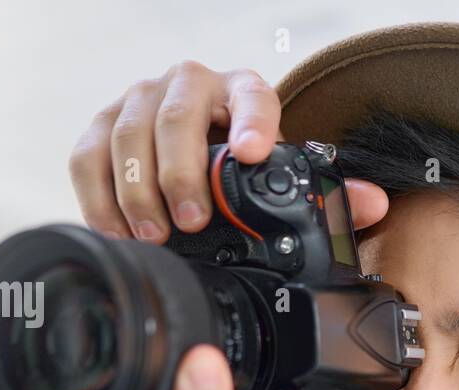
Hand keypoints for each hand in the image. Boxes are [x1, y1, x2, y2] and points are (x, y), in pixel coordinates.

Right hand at [68, 60, 388, 241]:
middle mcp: (188, 86)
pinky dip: (98, 196)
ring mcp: (139, 101)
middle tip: (193, 220)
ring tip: (155, 234)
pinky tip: (117, 230)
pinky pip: (88, 156)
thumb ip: (327, 193)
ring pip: (127, 134)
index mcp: (242, 92)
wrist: (196, 151)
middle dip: (181, 172)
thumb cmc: (243, 166)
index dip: (251, 121)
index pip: (251, 95)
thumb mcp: (285, 176)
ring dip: (139, 189)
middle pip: (175, 117)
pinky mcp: (101, 127)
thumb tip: (371, 205)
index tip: (250, 152)